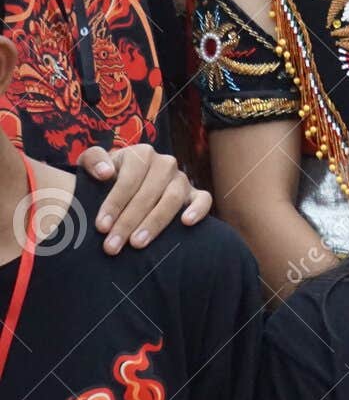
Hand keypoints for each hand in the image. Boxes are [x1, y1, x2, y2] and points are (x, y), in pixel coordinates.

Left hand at [78, 145, 212, 254]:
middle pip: (148, 194)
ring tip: (138, 244)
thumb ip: (93, 160)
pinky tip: (186, 223)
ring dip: (154, 223)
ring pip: (173, 199)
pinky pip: (204, 199)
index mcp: (142, 154)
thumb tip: (105, 173)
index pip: (128, 180)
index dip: (114, 204)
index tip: (101, 227)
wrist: (127, 181)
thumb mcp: (93, 163)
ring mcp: (182, 179)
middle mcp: (165, 163)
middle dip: (128, 221)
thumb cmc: (107, 176)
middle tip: (112, 246)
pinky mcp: (196, 193)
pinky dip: (198, 210)